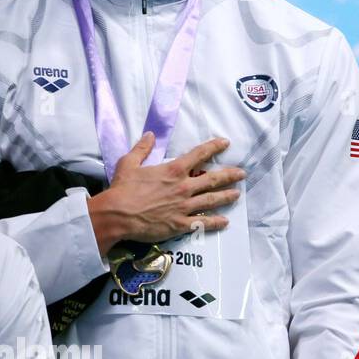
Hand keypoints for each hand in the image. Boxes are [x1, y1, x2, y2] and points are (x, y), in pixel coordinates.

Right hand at [87, 133, 245, 255]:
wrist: (116, 215)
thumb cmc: (122, 189)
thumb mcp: (129, 163)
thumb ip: (142, 149)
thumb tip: (150, 135)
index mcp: (173, 171)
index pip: (198, 155)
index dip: (213, 147)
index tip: (225, 143)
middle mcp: (183, 187)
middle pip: (212, 179)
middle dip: (229, 175)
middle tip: (242, 173)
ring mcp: (184, 206)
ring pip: (211, 200)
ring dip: (226, 196)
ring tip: (237, 194)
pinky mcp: (180, 224)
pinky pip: (202, 223)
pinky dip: (215, 222)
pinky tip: (225, 221)